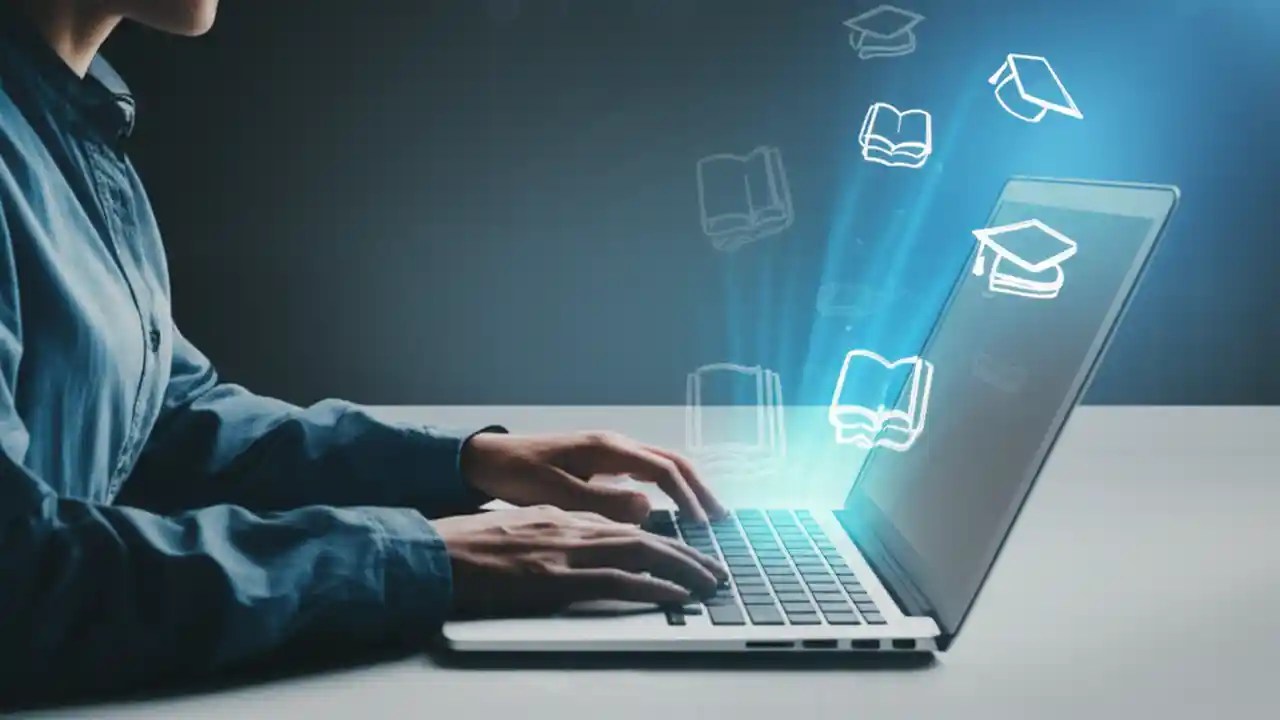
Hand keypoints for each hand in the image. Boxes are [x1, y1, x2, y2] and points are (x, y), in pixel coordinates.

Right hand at [435, 506, 727, 616]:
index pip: (626, 525)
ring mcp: (565, 551)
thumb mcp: (520, 531)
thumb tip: (581, 547)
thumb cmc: (468, 548)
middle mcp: (571, 527)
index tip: (687, 552)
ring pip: (640, 551)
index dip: (663, 538)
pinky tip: (676, 593)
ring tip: (710, 581)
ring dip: (682, 567)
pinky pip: (617, 580)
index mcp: (563, 517)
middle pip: (644, 534)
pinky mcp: (556, 578)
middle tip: (716, 569)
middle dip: (686, 551)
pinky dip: (653, 585)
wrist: (434, 554)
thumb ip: (555, 534)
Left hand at [460, 431, 725, 523]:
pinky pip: (647, 468)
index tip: (702, 524)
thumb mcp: (556, 493)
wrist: (488, 459)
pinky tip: (672, 505)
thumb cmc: (517, 475)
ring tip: (706, 512)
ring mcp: (609, 449)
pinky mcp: (602, 459)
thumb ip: (601, 501)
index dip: (687, 497)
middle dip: (700, 489)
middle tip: (721, 518)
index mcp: (607, 449)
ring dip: (687, 486)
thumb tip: (647, 507)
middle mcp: (614, 444)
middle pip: (673, 461)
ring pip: (662, 463)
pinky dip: (668, 485)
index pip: (663, 470)